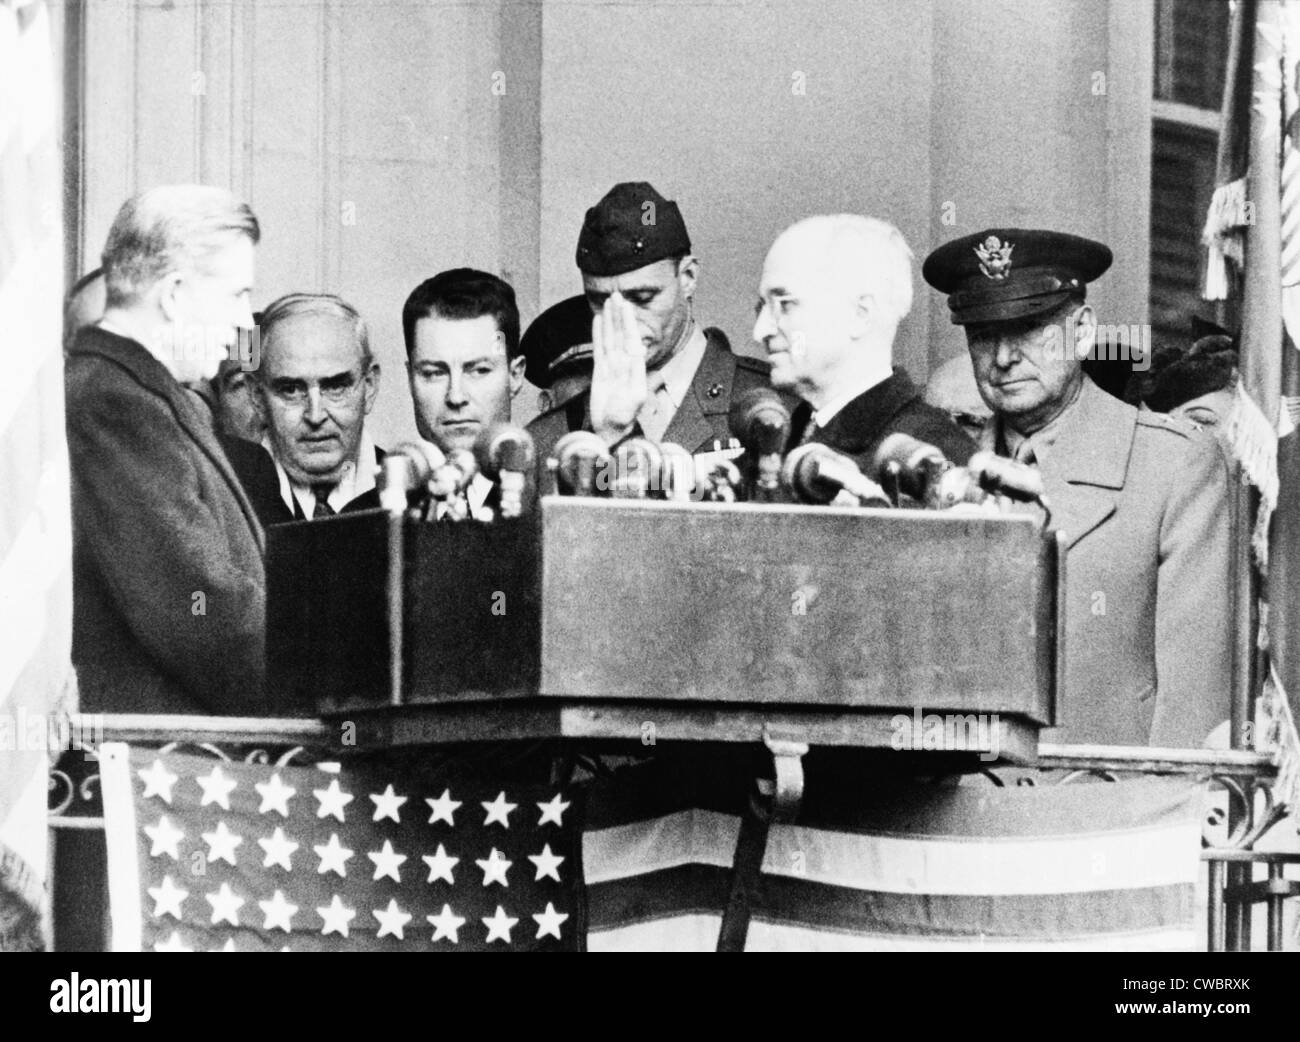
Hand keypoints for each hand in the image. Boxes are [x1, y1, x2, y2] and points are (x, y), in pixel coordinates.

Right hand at [589, 293, 646, 444]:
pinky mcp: (600, 371)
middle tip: (616, 294)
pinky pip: (599, 348)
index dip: (629, 322)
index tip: (626, 305)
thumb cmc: (624, 417)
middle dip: (619, 315)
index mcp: (635, 367)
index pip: (632, 338)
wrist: (610, 430)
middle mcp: (624, 364)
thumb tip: (637, 352)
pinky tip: (598, 320)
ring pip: (610, 338)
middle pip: (621, 333)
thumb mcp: (636, 396)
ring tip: (609, 301)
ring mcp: (612, 366)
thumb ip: (637, 374)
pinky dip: (598, 334)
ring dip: (610, 320)